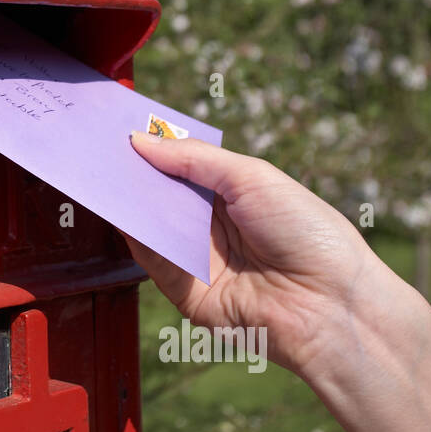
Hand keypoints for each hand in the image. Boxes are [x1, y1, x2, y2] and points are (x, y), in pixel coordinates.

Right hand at [123, 131, 391, 376]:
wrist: (329, 302)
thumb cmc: (307, 232)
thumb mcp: (251, 177)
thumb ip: (193, 159)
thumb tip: (141, 140)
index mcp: (233, 194)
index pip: (182, 166)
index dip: (154, 149)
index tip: (123, 129)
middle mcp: (213, 226)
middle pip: (161, 195)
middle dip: (134, 172)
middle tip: (102, 148)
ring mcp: (198, 259)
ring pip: (151, 225)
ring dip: (128, 201)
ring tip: (101, 172)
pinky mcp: (186, 292)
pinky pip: (153, 260)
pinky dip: (135, 236)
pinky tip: (120, 211)